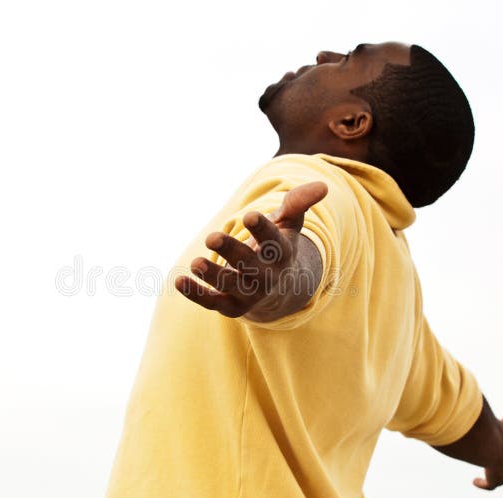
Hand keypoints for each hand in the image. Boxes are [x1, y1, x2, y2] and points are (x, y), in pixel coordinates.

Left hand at [175, 181, 327, 318]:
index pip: (274, 242)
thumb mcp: (289, 224)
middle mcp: (268, 277)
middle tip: (211, 236)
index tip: (250, 215)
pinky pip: (213, 302)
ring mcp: (250, 294)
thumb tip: (322, 186)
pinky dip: (196, 294)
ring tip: (196, 262)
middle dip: (231, 252)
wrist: (278, 288)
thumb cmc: (278, 246)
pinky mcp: (232, 307)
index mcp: (282, 254)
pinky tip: (179, 280)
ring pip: (231, 286)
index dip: (263, 230)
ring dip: (214, 276)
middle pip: (250, 266)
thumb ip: (298, 204)